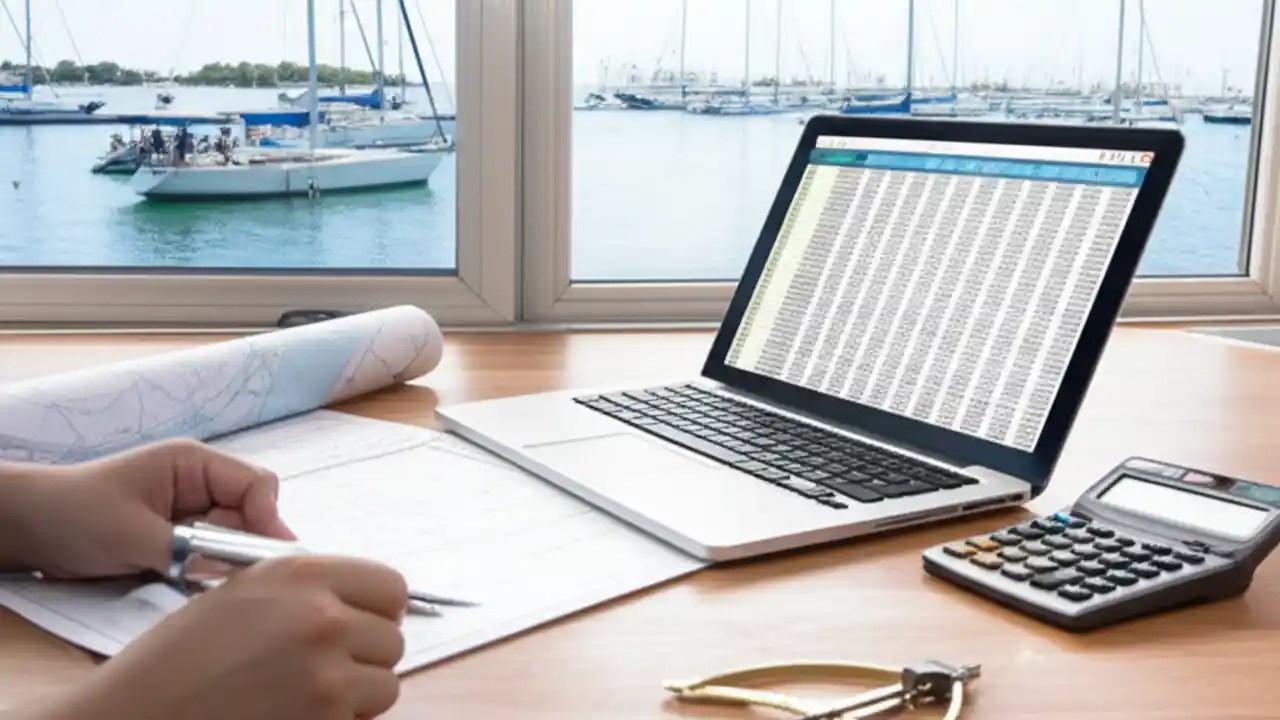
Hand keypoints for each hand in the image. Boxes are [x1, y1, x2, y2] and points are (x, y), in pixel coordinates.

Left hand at [0, 438, 294, 577]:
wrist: (27, 529)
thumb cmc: (75, 515)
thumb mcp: (133, 534)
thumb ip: (190, 552)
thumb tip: (238, 572)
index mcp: (194, 464)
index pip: (257, 486)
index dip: (267, 520)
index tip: (262, 559)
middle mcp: (200, 485)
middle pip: (252, 514)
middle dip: (245, 546)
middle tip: (227, 576)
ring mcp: (191, 513)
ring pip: (233, 540)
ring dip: (223, 562)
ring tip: (200, 581)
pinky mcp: (179, 540)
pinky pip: (210, 556)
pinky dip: (206, 572)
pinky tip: (191, 584)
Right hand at [35, 556, 408, 719]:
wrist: (136, 715)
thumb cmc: (179, 658)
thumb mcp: (243, 593)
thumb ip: (306, 590)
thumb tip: (362, 603)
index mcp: (301, 575)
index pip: (390, 587)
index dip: (379, 610)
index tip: (365, 624)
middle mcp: (321, 618)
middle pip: (392, 639)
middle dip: (366, 656)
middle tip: (325, 667)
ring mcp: (326, 675)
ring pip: (385, 684)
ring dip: (357, 695)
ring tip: (306, 695)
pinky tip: (294, 715)